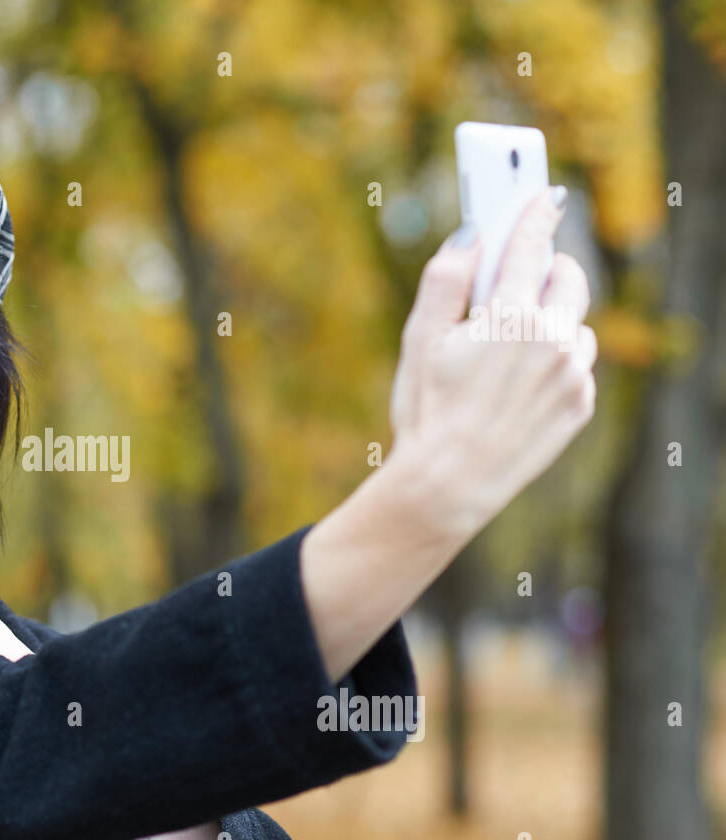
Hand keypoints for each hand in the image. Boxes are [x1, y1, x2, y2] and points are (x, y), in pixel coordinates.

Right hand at [387, 188, 596, 535]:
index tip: (544, 194)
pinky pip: (576, 365)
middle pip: (567, 276)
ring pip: (574, 323)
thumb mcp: (420, 340)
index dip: (534, 213)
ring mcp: (572, 374)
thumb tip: (470, 235)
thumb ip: (445, 280)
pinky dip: (554, 363)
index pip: (529, 245)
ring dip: (549, 322)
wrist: (449, 484)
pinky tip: (516, 387)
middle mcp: (552, 339)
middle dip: (546, 269)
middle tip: (516, 279)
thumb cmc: (426, 411)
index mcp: (510, 316)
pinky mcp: (580, 404)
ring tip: (508, 350)